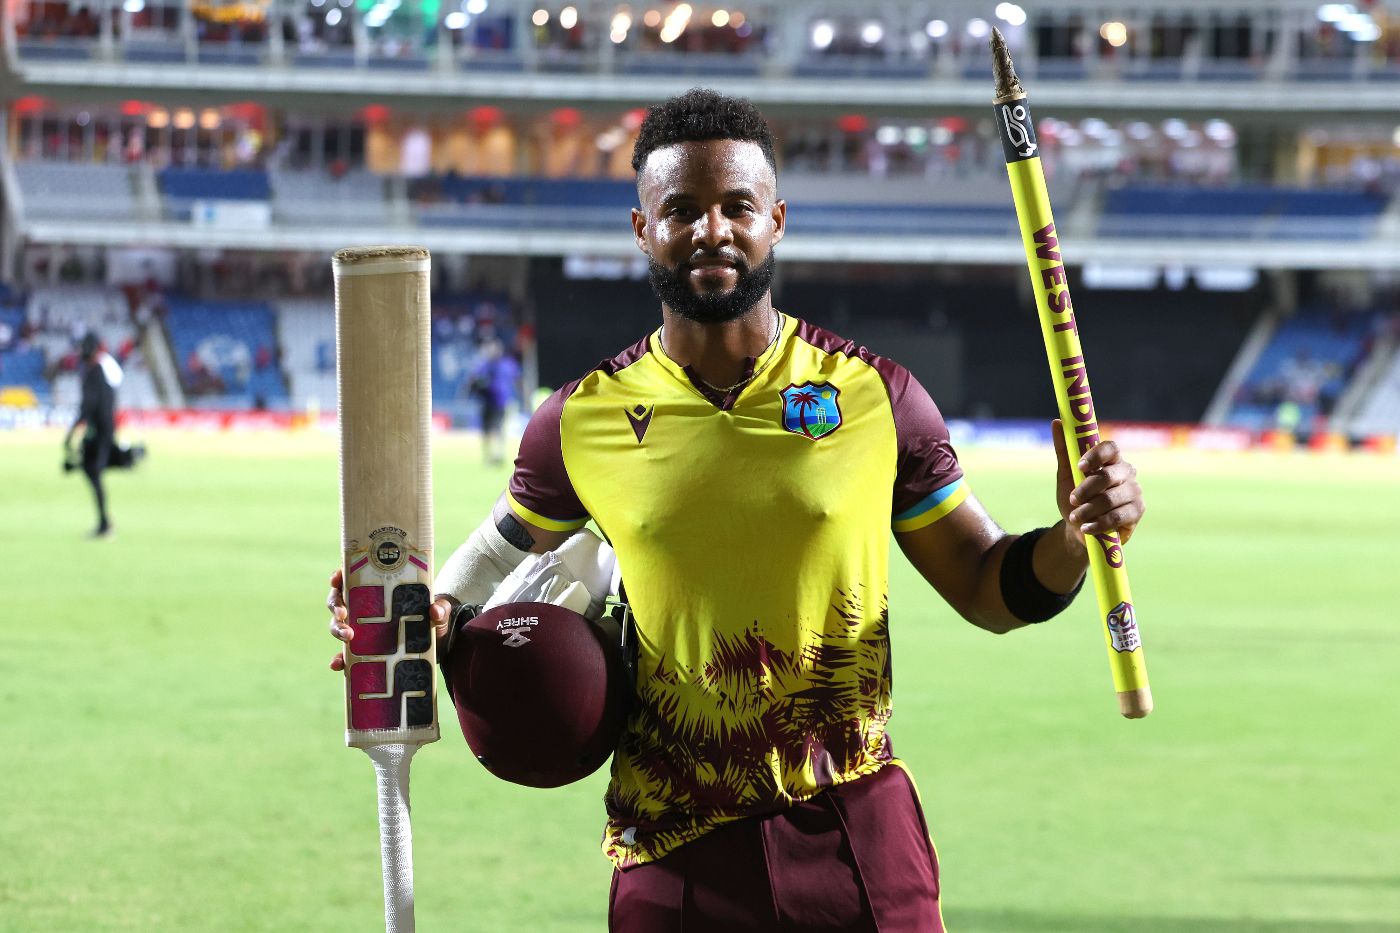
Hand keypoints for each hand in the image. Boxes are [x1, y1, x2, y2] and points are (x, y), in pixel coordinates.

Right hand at [325, 568, 453, 670]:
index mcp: (379, 590)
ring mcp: (363, 628)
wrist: (438, 644)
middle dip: (336, 606)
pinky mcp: (364, 649)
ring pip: (338, 625)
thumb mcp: (440, 611)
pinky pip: (346, 655)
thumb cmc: (435, 619)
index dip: (340, 576)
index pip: (352, 577)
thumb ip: (441, 609)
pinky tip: (338, 665)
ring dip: (337, 630)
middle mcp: (365, 607)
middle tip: (343, 614)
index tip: (337, 578)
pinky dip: (339, 659)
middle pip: (338, 600)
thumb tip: (434, 610)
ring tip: (348, 637)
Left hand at [1052, 419, 1144, 544]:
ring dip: (1088, 510)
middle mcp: (1127, 472)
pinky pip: (1117, 516)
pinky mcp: (1137, 511)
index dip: (1096, 455)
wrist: (1080, 528)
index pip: (1111, 448)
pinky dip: (1098, 523)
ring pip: (1110, 499)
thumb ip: (1064, 449)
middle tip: (1072, 500)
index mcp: (1111, 459)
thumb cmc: (1075, 498)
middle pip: (1108, 476)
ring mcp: (1135, 491)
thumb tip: (1057, 422)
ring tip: (1075, 517)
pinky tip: (1086, 528)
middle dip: (1086, 489)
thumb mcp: (1066, 475)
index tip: (1079, 466)